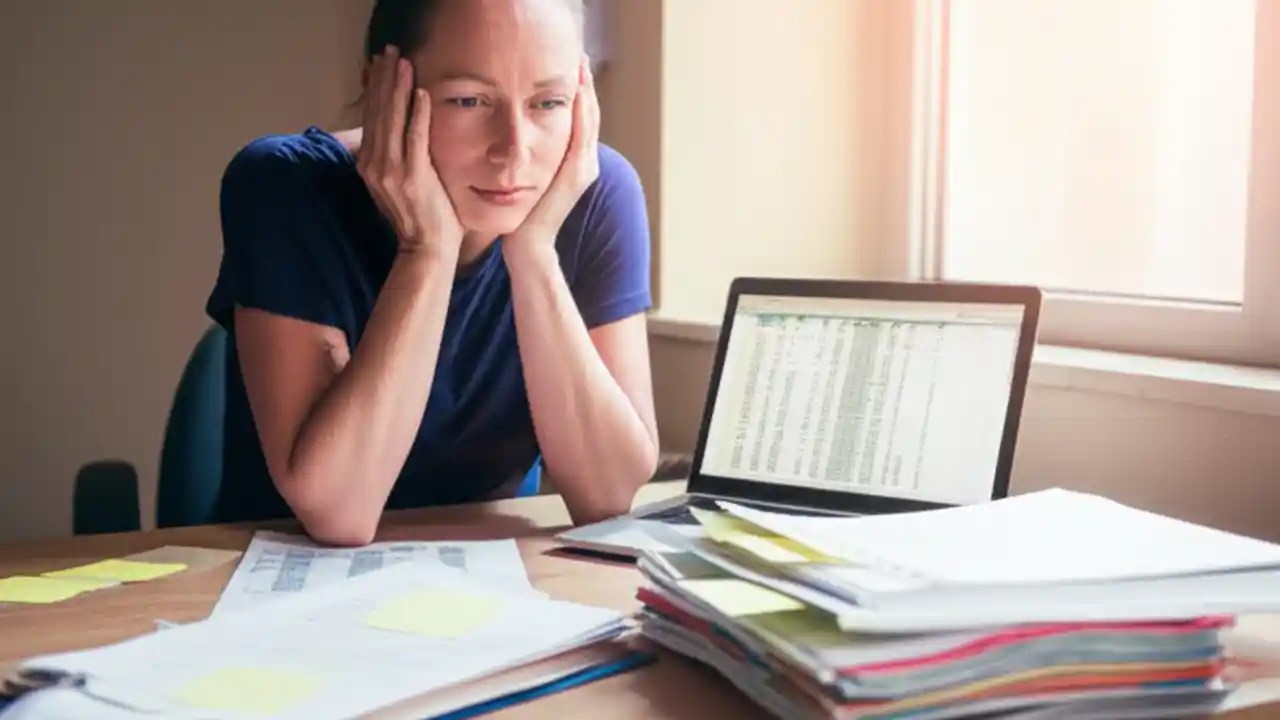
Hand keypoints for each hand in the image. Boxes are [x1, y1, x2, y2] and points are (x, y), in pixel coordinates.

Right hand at [356, 45, 463, 254]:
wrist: (426, 248)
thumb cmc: (418, 216)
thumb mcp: (394, 183)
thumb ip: (391, 157)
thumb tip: (394, 130)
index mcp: (368, 165)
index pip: (370, 118)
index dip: (375, 88)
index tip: (380, 64)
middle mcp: (374, 166)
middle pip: (377, 113)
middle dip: (384, 79)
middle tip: (391, 52)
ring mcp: (392, 172)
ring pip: (392, 120)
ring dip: (398, 88)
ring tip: (403, 63)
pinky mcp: (414, 177)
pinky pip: (415, 138)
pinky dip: (417, 115)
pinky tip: (421, 93)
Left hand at [506, 56, 600, 251]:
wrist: (527, 245)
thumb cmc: (522, 215)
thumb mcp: (530, 178)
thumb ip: (532, 158)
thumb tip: (520, 136)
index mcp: (576, 162)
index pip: (581, 118)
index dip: (580, 92)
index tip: (572, 66)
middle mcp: (585, 163)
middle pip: (590, 113)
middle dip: (586, 84)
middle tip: (580, 55)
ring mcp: (584, 168)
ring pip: (590, 119)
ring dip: (587, 90)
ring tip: (581, 64)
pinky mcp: (576, 172)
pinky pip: (583, 133)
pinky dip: (582, 110)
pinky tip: (576, 90)